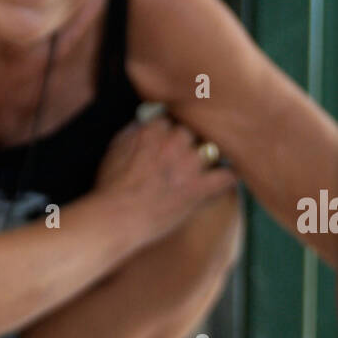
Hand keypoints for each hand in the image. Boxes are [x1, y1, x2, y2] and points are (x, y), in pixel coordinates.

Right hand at [94, 115, 237, 243]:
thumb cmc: (110, 186)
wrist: (116, 217)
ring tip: (203, 169)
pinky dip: (227, 179)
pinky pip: (227, 177)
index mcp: (153, 129)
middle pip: (194, 132)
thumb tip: (147, 121)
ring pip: (212, 151)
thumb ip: (134, 130)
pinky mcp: (199, 189)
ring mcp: (190, 164)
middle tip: (185, 157)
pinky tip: (224, 181)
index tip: (170, 141)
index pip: (172, 120)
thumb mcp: (115, 148)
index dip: (171, 132)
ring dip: (208, 159)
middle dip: (190, 144)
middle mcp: (175, 141)